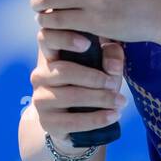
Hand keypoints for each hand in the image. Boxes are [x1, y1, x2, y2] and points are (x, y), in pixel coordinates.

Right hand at [28, 22, 127, 152]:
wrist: (76, 121)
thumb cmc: (91, 85)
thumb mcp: (104, 66)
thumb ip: (111, 56)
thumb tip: (113, 65)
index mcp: (50, 55)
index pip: (46, 38)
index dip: (64, 38)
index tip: (87, 44)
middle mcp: (40, 75)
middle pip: (64, 71)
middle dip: (94, 78)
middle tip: (114, 83)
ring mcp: (40, 99)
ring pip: (70, 96)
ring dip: (100, 99)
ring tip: (121, 102)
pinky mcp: (47, 122)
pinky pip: (73, 121)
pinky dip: (96, 119)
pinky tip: (114, 116)